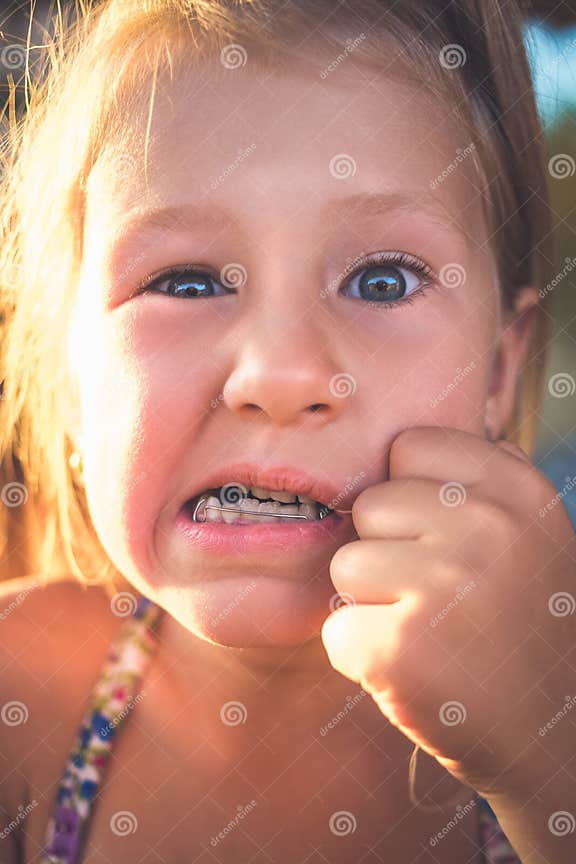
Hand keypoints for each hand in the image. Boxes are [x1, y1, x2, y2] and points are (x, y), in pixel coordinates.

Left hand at [321, 426, 575, 799]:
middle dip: (388, 551)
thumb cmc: (518, 622)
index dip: (411, 496)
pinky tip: (415, 672)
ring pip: (345, 564)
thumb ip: (477, 478)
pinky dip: (362, 656)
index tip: (444, 540)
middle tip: (439, 600)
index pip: (409, 447)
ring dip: (372, 604)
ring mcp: (446, 586)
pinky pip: (336, 627)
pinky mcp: (402, 648)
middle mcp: (488, 528)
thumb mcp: (528, 532)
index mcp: (517, 491)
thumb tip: (403, 441)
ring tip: (428, 634)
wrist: (553, 736)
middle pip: (370, 505)